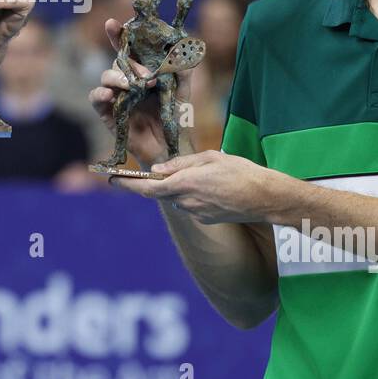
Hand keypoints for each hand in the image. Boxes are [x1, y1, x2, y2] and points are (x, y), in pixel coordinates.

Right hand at [88, 18, 193, 167]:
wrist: (170, 148)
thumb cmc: (176, 121)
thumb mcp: (182, 94)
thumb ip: (182, 73)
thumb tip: (182, 52)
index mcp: (143, 72)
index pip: (129, 50)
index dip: (119, 35)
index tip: (113, 23)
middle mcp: (128, 81)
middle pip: (118, 61)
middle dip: (130, 63)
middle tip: (148, 76)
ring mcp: (117, 97)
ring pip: (106, 77)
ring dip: (116, 77)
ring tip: (131, 86)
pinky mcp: (108, 113)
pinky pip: (96, 98)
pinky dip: (100, 94)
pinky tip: (110, 96)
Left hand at [113, 150, 269, 224]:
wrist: (265, 198)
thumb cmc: (240, 172)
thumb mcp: (210, 158)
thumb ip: (181, 164)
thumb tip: (157, 170)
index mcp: (184, 184)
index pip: (147, 188)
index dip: (127, 185)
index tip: (112, 180)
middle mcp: (186, 202)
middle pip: (162, 192)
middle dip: (161, 182)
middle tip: (168, 170)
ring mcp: (196, 213)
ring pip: (178, 198)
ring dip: (181, 187)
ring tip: (206, 175)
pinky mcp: (206, 220)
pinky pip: (192, 205)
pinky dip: (195, 195)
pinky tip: (215, 187)